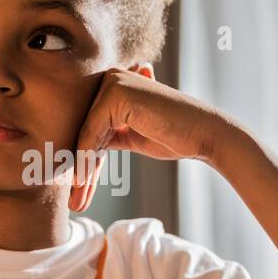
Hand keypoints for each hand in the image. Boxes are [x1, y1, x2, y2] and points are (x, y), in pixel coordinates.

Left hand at [68, 67, 232, 211]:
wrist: (204, 135)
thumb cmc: (172, 137)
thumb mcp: (130, 135)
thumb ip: (106, 135)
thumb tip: (76, 149)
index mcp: (114, 84)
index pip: (91, 127)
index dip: (83, 161)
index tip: (77, 191)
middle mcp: (111, 77)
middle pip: (85, 130)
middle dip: (79, 168)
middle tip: (73, 201)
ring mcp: (113, 81)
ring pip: (86, 134)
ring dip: (80, 171)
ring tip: (76, 201)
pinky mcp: (117, 93)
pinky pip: (92, 132)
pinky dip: (85, 159)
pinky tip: (81, 183)